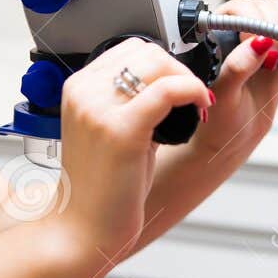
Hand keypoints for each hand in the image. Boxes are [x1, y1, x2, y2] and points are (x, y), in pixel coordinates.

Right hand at [53, 38, 210, 264]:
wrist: (82, 228)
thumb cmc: (101, 186)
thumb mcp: (111, 130)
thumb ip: (133, 101)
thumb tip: (171, 81)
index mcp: (78, 88)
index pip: (131, 49)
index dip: (164, 64)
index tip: (179, 87)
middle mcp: (84, 92)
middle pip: (147, 52)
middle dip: (178, 70)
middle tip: (192, 98)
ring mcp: (98, 110)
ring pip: (159, 65)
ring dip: (187, 81)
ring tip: (194, 107)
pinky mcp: (120, 131)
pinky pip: (168, 91)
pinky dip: (192, 93)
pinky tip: (199, 109)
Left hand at [191, 0, 277, 158]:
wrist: (238, 132)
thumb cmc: (220, 116)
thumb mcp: (225, 95)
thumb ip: (238, 67)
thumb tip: (258, 42)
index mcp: (214, 37)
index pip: (235, 9)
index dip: (250, 20)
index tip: (255, 43)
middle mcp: (236, 31)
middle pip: (261, 5)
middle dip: (273, 24)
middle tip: (276, 54)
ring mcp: (259, 36)